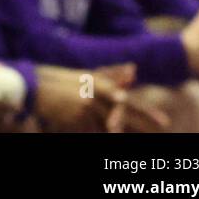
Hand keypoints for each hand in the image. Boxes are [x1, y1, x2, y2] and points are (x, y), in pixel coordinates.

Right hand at [32, 65, 155, 131]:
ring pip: (106, 126)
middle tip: (161, 128)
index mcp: (100, 83)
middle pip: (123, 114)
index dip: (147, 112)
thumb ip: (111, 74)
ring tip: (109, 127)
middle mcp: (96, 95)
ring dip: (109, 129)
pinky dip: (91, 130)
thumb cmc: (62, 80)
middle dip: (142, 122)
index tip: (163, 122)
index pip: (129, 100)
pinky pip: (90, 130)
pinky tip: (82, 124)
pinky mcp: (76, 119)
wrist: (36, 87)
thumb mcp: (87, 75)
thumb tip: (133, 68)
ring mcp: (86, 108)